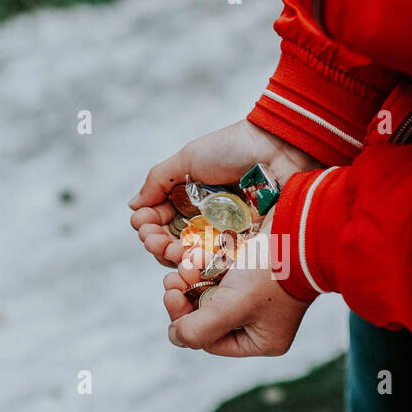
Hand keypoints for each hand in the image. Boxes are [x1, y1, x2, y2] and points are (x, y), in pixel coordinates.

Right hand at [128, 120, 320, 267]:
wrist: (278, 149)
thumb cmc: (234, 147)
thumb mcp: (188, 158)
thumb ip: (158, 182)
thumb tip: (134, 206)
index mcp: (189, 199)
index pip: (159, 223)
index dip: (147, 227)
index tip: (143, 223)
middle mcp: (204, 220)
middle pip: (170, 245)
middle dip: (155, 244)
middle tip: (153, 239)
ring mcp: (223, 236)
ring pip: (190, 259)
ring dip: (172, 257)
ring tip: (171, 249)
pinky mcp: (243, 247)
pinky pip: (217, 264)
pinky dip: (199, 264)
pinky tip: (190, 258)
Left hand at [161, 218, 310, 356]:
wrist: (298, 227)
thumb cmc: (270, 272)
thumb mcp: (231, 308)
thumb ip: (199, 330)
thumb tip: (176, 337)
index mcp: (262, 339)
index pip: (210, 341)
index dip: (184, 321)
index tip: (170, 295)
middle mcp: (260, 319)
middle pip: (208, 317)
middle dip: (186, 297)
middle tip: (171, 281)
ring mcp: (256, 292)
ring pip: (211, 292)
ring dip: (191, 279)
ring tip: (182, 266)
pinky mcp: (251, 268)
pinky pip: (220, 272)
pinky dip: (204, 264)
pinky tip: (194, 255)